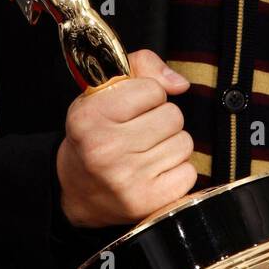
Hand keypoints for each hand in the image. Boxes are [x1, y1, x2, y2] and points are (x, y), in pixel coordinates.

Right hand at [55, 48, 196, 228]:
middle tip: (140, 131)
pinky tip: (154, 172)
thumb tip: (180, 84)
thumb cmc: (96, 133)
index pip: (153, 89)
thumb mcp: (104, 91)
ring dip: (170, 145)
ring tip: (146, 151)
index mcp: (90, 116)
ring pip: (184, 143)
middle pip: (173, 116)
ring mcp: (127, 178)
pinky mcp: (147, 201)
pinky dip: (177, 171)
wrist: (79, 190)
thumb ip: (143, 66)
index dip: (148, 95)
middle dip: (161, 120)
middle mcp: (106, 148)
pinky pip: (188, 172)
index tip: (131, 107)